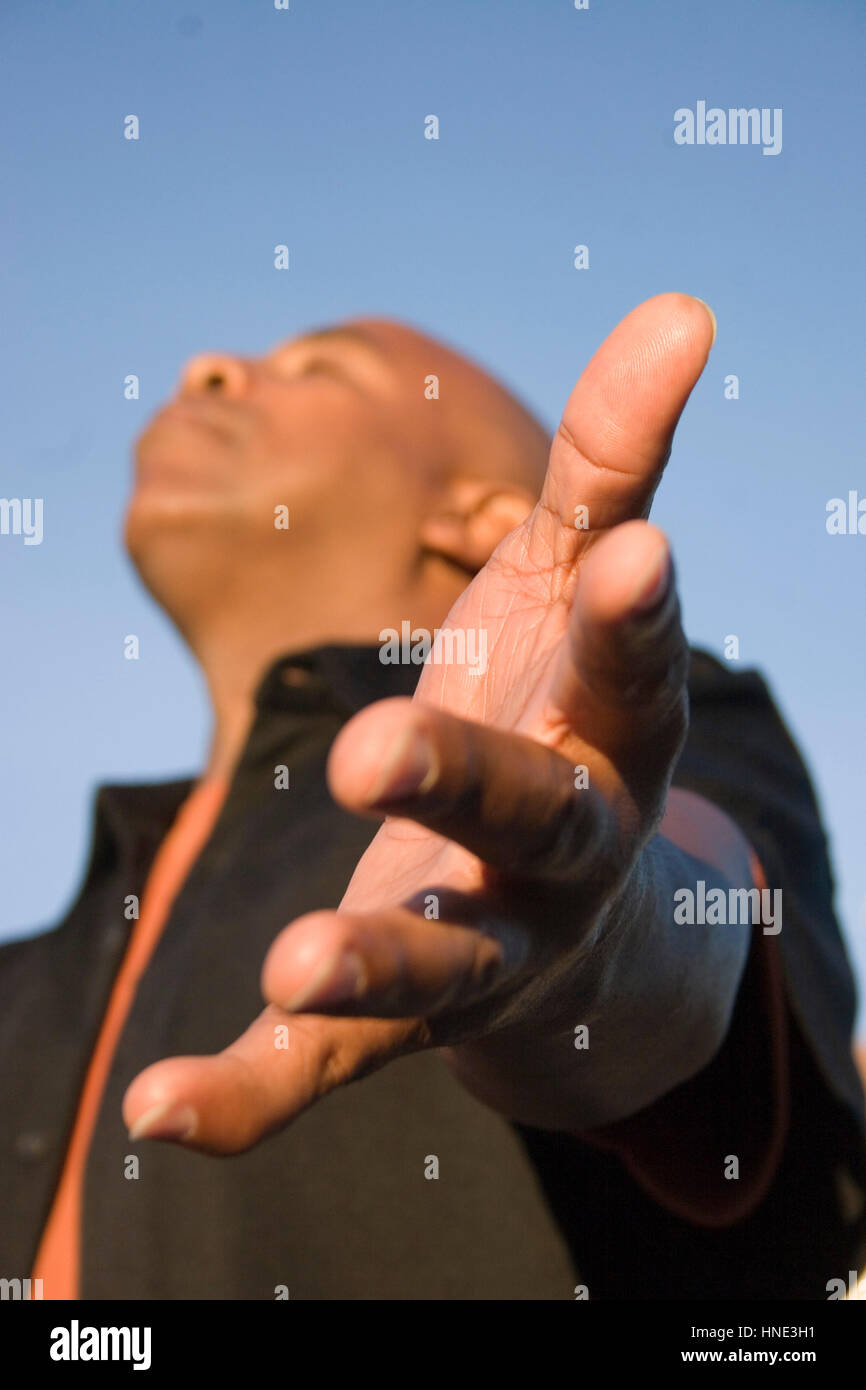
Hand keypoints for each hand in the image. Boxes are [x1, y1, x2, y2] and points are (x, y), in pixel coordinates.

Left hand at [124, 293, 717, 1151]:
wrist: (584, 913)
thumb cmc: (568, 717)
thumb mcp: (580, 587)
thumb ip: (612, 457)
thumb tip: (683, 306)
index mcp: (613, 734)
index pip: (632, 673)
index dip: (635, 621)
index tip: (632, 557)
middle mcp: (564, 851)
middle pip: (529, 819)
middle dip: (466, 782)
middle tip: (378, 750)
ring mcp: (485, 947)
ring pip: (439, 971)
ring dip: (375, 963)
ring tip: (296, 959)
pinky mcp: (401, 1022)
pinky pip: (328, 1065)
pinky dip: (251, 1094)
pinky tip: (158, 1109)